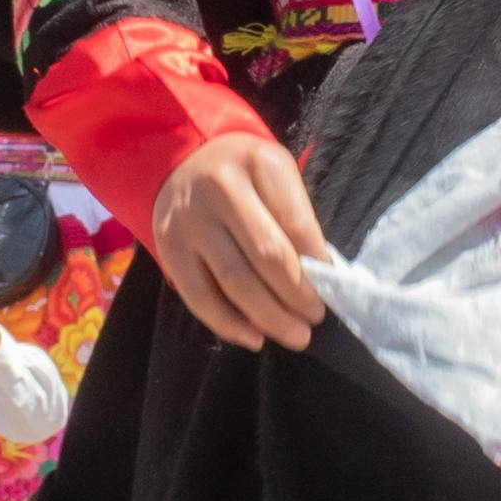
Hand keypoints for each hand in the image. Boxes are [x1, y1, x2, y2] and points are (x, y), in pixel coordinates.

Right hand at [154, 128, 328, 352]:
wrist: (181, 162)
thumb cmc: (243, 175)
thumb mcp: (276, 177)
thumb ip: (295, 219)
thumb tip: (318, 279)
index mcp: (258, 164)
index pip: (296, 224)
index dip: (317, 264)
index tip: (332, 289)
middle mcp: (220, 189)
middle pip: (266, 255)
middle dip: (296, 295)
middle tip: (315, 318)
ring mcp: (189, 221)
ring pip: (235, 281)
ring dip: (270, 317)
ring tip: (295, 335)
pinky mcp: (169, 249)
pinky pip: (199, 297)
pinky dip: (229, 324)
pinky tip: (255, 337)